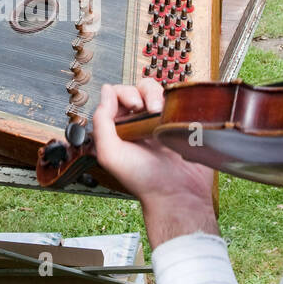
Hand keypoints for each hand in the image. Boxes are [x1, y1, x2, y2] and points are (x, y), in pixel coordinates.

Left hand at [92, 80, 218, 247]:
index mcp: (120, 128)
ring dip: (159, 96)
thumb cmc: (144, 181)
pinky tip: (175, 114)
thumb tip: (105, 92)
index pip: (117, 96)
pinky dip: (176, 101)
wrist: (178, 194)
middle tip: (150, 109)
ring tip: (162, 112)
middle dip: (144, 93)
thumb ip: (101, 122)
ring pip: (159, 91)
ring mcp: (162, 122)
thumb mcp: (110, 154)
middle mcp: (140, 123)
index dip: (125, 95)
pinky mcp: (181, 124)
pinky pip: (179, 102)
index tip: (134, 106)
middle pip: (139, 89)